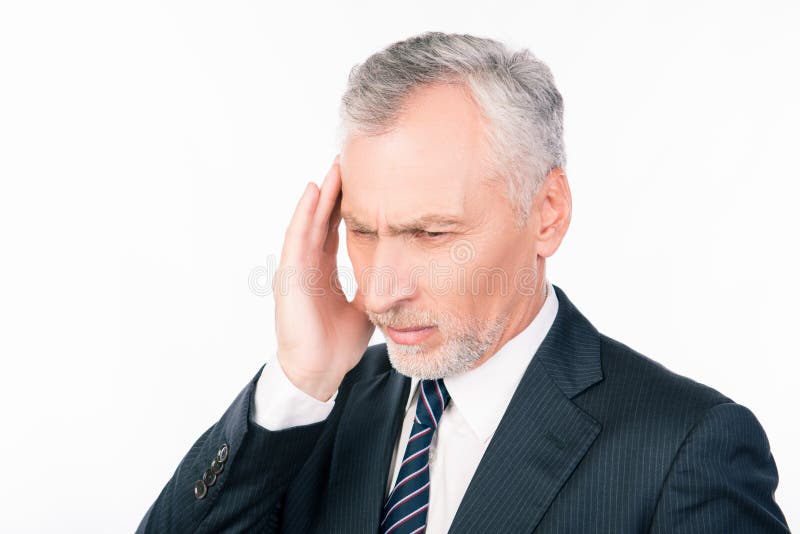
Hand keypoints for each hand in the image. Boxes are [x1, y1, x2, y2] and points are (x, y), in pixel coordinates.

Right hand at [272, 155, 374, 400]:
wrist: (319, 372)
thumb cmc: (336, 343)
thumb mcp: (364, 306)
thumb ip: (373, 285)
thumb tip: (396, 272)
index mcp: (323, 270)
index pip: (334, 228)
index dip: (346, 204)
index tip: (364, 181)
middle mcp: (307, 264)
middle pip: (321, 218)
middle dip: (336, 190)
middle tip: (350, 160)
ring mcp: (296, 268)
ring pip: (309, 221)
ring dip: (321, 193)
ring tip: (334, 167)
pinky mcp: (290, 277)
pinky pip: (297, 239)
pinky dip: (304, 214)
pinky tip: (314, 192)